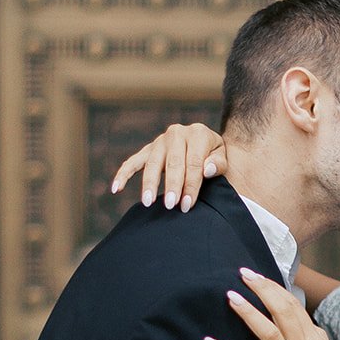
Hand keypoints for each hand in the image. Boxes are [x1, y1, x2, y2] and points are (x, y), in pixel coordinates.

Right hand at [109, 122, 227, 211]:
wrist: (205, 142)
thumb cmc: (214, 155)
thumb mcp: (223, 156)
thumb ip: (219, 163)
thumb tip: (207, 170)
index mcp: (198, 134)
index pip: (193, 163)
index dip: (190, 185)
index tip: (187, 204)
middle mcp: (176, 133)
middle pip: (173, 163)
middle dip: (172, 186)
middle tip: (171, 206)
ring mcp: (160, 141)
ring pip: (152, 163)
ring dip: (149, 184)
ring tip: (148, 203)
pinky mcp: (148, 149)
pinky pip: (133, 162)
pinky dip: (123, 174)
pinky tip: (116, 189)